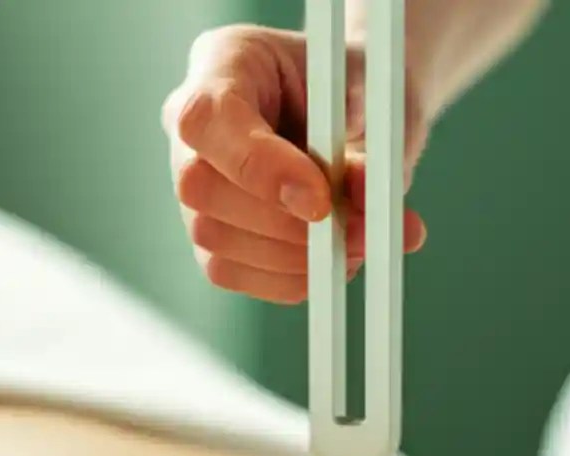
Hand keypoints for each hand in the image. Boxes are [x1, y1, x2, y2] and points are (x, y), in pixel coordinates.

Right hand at [162, 24, 428, 303]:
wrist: (359, 109)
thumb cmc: (361, 92)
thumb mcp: (377, 105)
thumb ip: (368, 152)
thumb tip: (363, 201)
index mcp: (226, 62)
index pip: (207, 118)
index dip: (259, 167)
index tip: (320, 201)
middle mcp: (193, 125)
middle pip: (199, 187)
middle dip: (284, 224)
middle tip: (357, 232)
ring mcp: (194, 181)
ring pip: (212, 237)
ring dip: (294, 257)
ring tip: (358, 244)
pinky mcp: (209, 232)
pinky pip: (229, 271)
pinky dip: (288, 278)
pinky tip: (333, 261)